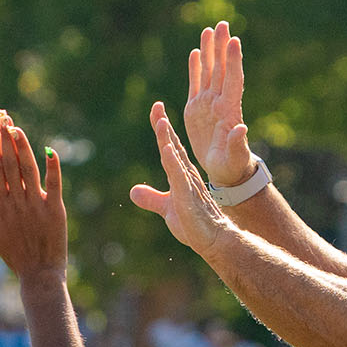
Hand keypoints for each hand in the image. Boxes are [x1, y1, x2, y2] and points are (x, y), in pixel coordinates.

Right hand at [0, 110, 67, 280]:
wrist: (39, 274)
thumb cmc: (14, 255)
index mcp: (1, 205)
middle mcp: (18, 202)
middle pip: (10, 164)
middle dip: (5, 139)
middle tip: (2, 116)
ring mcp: (37, 205)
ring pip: (28, 169)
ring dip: (22, 147)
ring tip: (16, 127)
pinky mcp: (55, 209)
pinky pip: (54, 184)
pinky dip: (52, 167)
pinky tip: (49, 150)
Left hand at [130, 101, 231, 256]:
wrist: (213, 240)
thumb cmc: (194, 224)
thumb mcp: (167, 209)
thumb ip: (151, 198)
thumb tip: (133, 191)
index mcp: (180, 174)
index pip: (170, 147)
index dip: (162, 129)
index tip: (156, 110)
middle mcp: (184, 174)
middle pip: (172, 145)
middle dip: (163, 125)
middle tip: (156, 106)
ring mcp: (186, 183)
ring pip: (175, 157)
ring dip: (166, 138)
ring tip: (160, 121)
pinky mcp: (187, 196)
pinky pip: (179, 176)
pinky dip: (172, 162)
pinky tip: (167, 150)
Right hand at [184, 20, 254, 186]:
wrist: (224, 171)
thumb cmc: (232, 166)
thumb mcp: (234, 157)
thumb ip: (237, 143)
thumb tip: (242, 129)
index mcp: (229, 111)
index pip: (233, 80)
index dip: (234, 61)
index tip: (235, 40)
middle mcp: (219, 102)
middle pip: (221, 69)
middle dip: (221, 47)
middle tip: (222, 24)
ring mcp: (208, 104)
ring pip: (209, 71)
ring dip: (210, 51)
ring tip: (209, 30)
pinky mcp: (196, 109)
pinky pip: (196, 83)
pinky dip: (196, 68)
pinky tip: (196, 52)